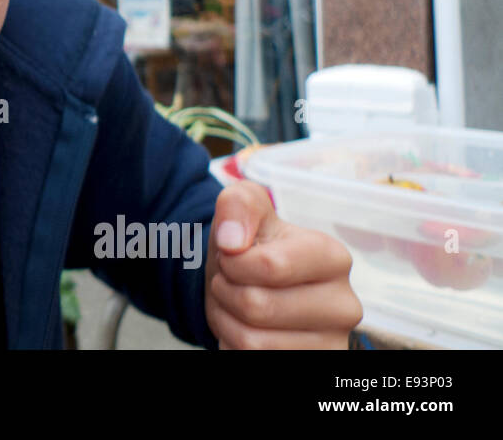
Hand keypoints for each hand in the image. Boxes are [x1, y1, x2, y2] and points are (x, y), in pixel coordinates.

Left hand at [204, 181, 362, 348]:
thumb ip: (238, 204)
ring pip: (251, 342)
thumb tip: (233, 240)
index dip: (233, 262)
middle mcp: (343, 305)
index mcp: (333, 258)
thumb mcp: (242, 209)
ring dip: (226, 320)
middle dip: (226, 292)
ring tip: (235, 304)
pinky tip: (243, 327)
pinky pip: (249, 360)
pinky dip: (232, 344)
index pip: (269, 266)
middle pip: (256, 306)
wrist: (245, 284)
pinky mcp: (313, 364)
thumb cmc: (249, 246)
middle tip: (231, 282)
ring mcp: (331, 343)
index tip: (234, 255)